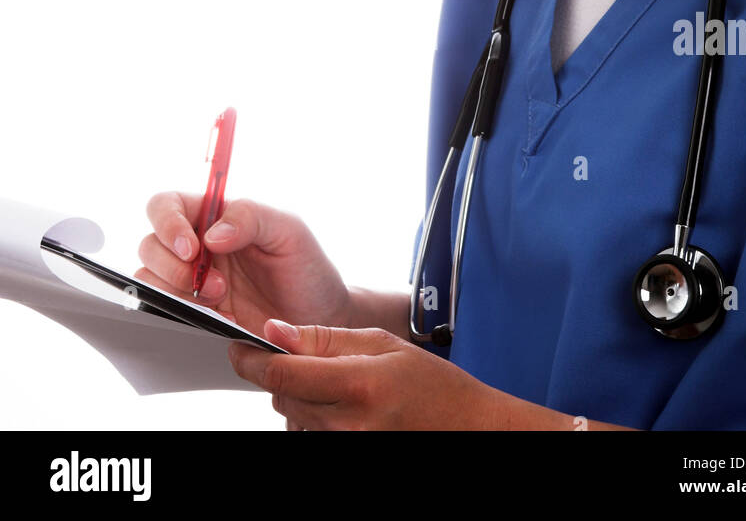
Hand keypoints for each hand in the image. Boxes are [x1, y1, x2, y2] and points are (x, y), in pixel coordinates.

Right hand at [135, 192, 354, 339]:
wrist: (317, 319)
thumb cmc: (307, 269)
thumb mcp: (289, 231)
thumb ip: (251, 217)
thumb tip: (211, 234)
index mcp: (216, 215)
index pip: (168, 204)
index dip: (168, 223)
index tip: (192, 249)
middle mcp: (197, 245)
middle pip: (150, 244)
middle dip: (174, 267)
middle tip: (214, 283)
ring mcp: (191, 280)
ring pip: (148, 277)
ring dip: (176, 291)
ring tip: (219, 298)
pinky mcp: (192, 311)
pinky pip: (163, 310)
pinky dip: (182, 314)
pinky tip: (220, 317)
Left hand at [227, 320, 557, 430]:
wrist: (464, 429)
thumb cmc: (432, 386)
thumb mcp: (382, 344)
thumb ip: (324, 338)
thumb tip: (276, 330)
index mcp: (356, 386)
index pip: (281, 374)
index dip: (252, 359)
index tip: (240, 347)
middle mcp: (345, 425)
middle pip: (280, 396)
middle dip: (280, 372)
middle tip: (304, 355)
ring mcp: (342, 447)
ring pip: (291, 416)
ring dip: (299, 395)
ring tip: (337, 382)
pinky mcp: (341, 456)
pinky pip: (309, 434)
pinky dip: (313, 417)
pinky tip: (341, 405)